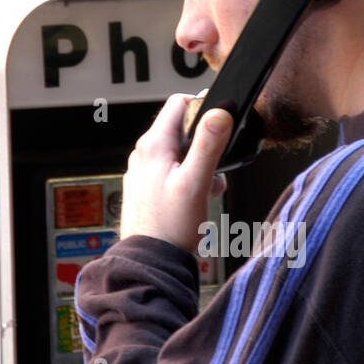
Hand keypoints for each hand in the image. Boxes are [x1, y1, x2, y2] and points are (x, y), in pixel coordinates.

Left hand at [119, 93, 232, 254]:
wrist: (151, 261)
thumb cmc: (171, 227)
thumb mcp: (196, 183)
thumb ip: (209, 145)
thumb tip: (220, 113)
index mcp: (153, 145)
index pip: (179, 103)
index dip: (204, 108)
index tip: (220, 128)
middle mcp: (143, 154)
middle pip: (182, 130)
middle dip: (205, 145)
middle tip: (214, 169)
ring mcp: (143, 172)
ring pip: (179, 154)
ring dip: (199, 167)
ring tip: (204, 191)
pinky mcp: (146, 189)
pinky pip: (172, 173)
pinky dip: (187, 182)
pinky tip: (194, 201)